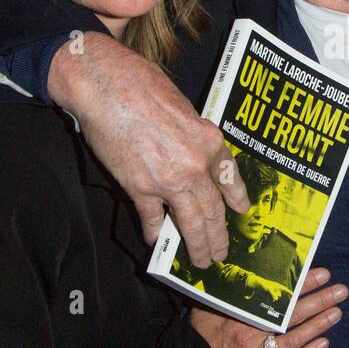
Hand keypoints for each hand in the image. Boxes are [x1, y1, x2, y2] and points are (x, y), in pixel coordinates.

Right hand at [47, 32, 249, 264]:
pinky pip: (151, 218)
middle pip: (213, 210)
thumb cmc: (143, 86)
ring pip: (190, 222)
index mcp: (210, 142)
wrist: (107, 86)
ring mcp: (169, 180)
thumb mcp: (184, 108)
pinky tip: (156, 241)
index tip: (242, 212)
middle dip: (219, 236)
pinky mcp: (139, 188)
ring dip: (197, 245)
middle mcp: (195, 166)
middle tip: (221, 254)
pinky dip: (154, 232)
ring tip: (201, 261)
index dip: (238, 199)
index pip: (231, 179)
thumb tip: (194, 152)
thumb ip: (193, 136)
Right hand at [189, 268, 345, 347]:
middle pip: (292, 315)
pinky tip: (325, 343)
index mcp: (242, 315)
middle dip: (319, 301)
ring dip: (319, 325)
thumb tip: (233, 266)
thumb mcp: (206, 309)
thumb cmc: (201, 336)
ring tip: (338, 311)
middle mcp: (254, 333)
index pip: (278, 295)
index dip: (301, 284)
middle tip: (341, 290)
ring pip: (295, 338)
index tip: (322, 273)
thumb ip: (223, 291)